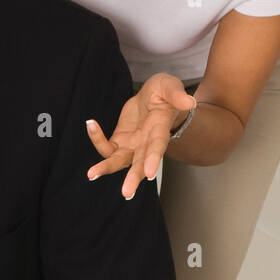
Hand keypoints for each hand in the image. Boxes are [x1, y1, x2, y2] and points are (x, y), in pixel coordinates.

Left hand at [86, 74, 196, 198]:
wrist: (154, 99)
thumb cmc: (164, 94)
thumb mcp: (169, 86)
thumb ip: (177, 94)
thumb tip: (188, 102)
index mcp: (160, 131)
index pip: (157, 148)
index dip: (153, 160)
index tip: (150, 174)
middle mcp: (146, 144)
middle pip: (139, 164)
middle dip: (133, 178)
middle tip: (127, 193)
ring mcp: (132, 146)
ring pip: (118, 161)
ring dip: (106, 169)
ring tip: (91, 174)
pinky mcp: (119, 142)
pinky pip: (106, 146)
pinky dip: (96, 138)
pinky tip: (90, 124)